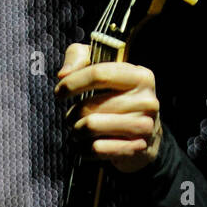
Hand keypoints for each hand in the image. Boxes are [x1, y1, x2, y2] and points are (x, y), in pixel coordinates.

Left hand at [54, 43, 161, 173]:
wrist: (147, 134)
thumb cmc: (117, 97)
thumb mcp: (102, 68)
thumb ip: (79, 58)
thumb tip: (64, 74)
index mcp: (140, 76)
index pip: (99, 74)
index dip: (72, 83)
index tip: (59, 93)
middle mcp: (147, 100)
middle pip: (89, 105)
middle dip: (71, 114)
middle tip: (70, 118)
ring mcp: (144, 126)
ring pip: (90, 127)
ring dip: (76, 131)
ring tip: (78, 130)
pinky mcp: (137, 149)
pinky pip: (97, 148)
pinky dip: (84, 148)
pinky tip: (86, 145)